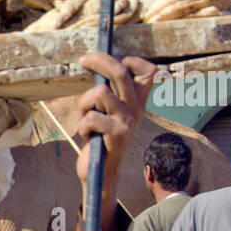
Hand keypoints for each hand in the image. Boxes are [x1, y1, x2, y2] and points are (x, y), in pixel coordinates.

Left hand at [76, 54, 156, 230]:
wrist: (102, 172)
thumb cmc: (100, 140)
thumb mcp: (110, 115)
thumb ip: (109, 95)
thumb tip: (98, 65)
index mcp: (136, 102)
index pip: (148, 72)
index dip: (131, 60)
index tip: (114, 59)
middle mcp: (136, 109)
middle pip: (120, 72)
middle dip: (99, 60)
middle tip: (84, 59)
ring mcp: (127, 121)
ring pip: (99, 93)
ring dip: (84, 104)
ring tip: (86, 118)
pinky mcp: (116, 134)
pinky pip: (90, 118)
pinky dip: (82, 126)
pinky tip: (88, 137)